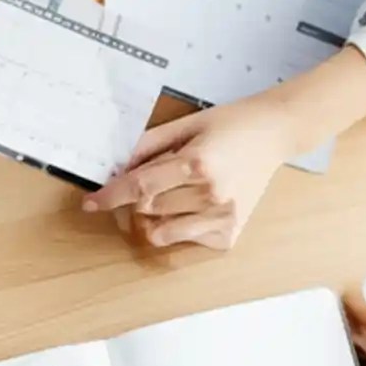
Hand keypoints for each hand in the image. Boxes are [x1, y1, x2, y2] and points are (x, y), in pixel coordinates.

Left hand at [82, 93, 294, 249]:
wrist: (276, 132)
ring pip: (159, 231)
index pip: (139, 186)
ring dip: (154, 216)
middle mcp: (211, 194)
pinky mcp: (229, 234)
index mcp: (197, 163)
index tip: (89, 203)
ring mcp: (222, 218)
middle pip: (146, 209)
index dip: (110, 196)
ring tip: (173, 194)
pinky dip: (177, 227)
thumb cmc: (230, 124)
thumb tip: (114, 168)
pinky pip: (182, 240)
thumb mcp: (186, 125)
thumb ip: (147, 147)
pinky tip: (194, 206)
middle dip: (137, 198)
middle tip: (152, 181)